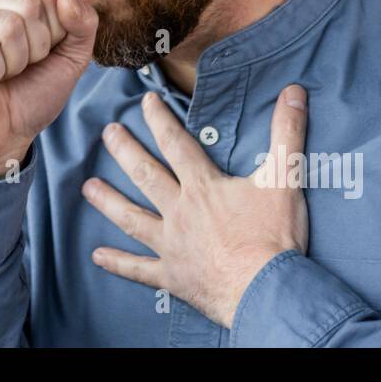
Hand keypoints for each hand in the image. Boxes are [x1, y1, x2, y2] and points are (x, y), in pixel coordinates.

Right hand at [0, 0, 98, 185]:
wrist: (2, 139)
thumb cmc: (30, 96)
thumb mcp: (71, 58)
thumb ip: (83, 24)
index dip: (56, 32)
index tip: (38, 56)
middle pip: (30, 6)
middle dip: (37, 49)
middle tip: (17, 70)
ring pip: (8, 26)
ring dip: (15, 63)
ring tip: (0, 76)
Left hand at [82, 84, 309, 328]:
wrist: (267, 290)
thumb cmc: (274, 235)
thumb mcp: (285, 178)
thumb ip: (287, 132)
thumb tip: (293, 91)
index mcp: (203, 186)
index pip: (176, 144)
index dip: (159, 119)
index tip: (143, 100)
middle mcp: (180, 211)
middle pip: (145, 175)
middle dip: (124, 151)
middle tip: (106, 133)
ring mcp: (172, 244)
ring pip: (132, 218)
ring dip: (108, 202)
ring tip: (87, 188)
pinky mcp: (172, 276)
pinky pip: (139, 269)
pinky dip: (118, 263)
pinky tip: (97, 256)